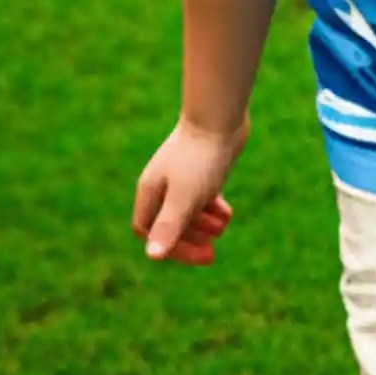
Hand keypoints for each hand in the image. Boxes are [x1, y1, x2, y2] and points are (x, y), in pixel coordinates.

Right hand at [132, 114, 248, 265]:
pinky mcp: (201, 169)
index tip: (199, 255)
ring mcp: (181, 177)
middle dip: (191, 241)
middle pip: (169, 224)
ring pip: (187, 211)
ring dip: (203, 226)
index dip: (171, 248)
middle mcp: (162, 185)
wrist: (219, 118)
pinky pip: (202, 197)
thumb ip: (169, 226)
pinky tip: (227, 214)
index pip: (149, 231)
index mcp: (151, 192)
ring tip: (220, 229)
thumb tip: (152, 256)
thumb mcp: (185, 198)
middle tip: (212, 253)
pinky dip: (213, 209)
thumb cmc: (199, 159)